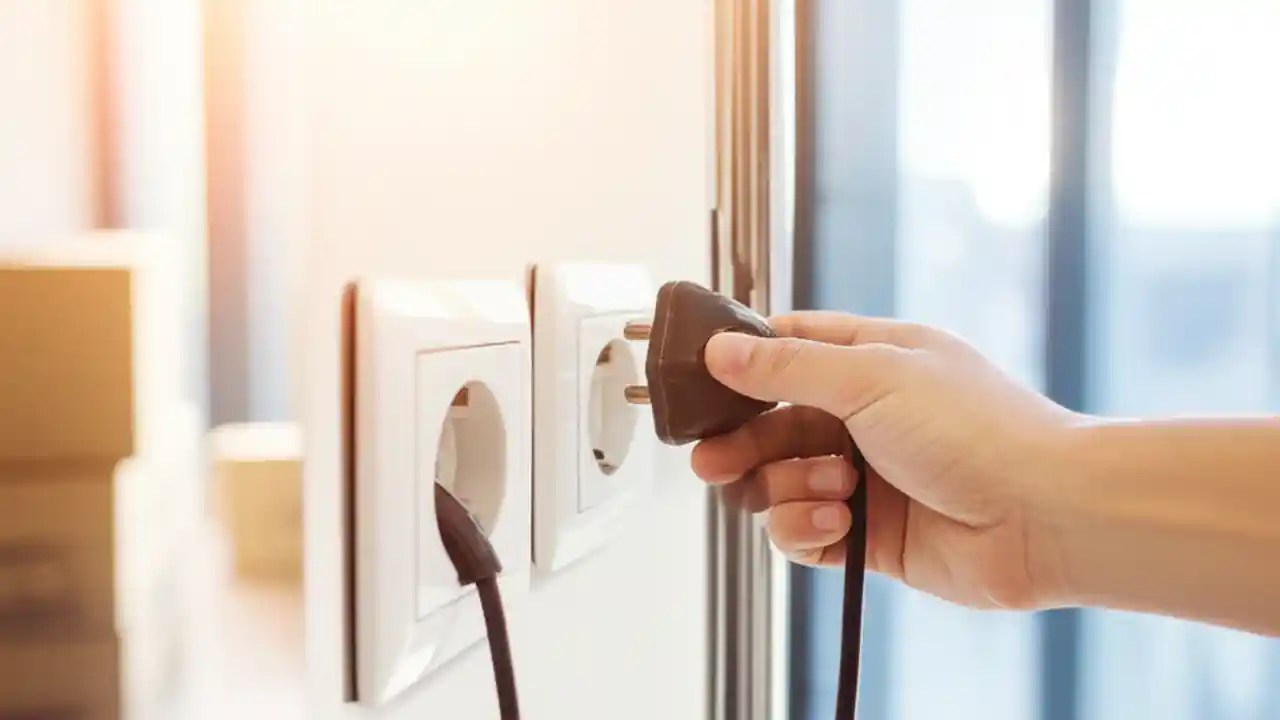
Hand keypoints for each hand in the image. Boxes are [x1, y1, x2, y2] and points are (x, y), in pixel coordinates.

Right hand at [690, 312, 1078, 609]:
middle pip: (771, 426)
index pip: (788, 350)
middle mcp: (865, 417)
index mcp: (872, 361)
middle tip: (712, 461)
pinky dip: (808, 529)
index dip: (741, 365)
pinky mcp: (869, 535)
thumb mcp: (872, 377)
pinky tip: (840, 522)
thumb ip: (788, 369)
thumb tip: (721, 352)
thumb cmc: (979, 431)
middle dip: (741, 444)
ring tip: (833, 490)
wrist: (1046, 517)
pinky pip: (804, 533)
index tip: (700, 383)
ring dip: (791, 489)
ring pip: (781, 484)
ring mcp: (866, 477)